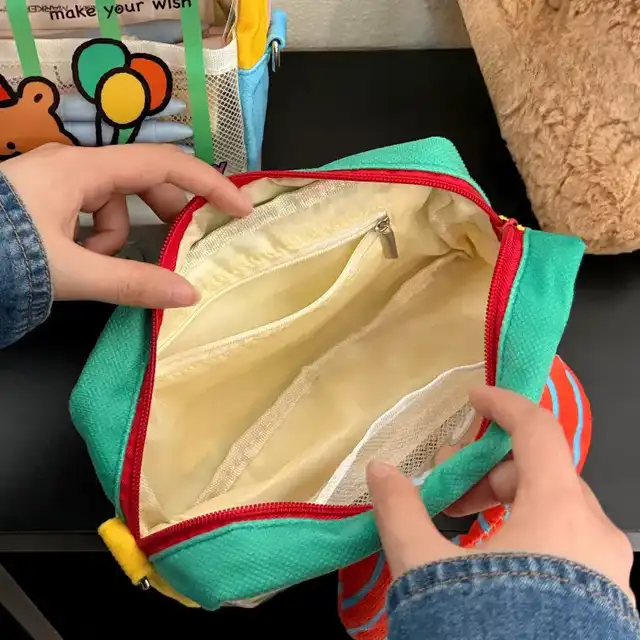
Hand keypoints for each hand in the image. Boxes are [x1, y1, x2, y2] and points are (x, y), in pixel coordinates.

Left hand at [1, 143, 251, 308]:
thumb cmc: (4, 255)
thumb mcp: (73, 272)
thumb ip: (133, 283)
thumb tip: (188, 294)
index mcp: (82, 171)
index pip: (163, 164)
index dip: (208, 183)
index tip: (239, 207)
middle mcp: (72, 166)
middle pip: (143, 182)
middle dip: (165, 215)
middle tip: (186, 244)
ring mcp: (57, 181)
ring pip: (113, 204)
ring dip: (118, 236)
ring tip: (97, 265)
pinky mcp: (46, 199)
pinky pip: (90, 214)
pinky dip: (95, 238)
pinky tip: (78, 260)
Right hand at [367, 386, 633, 599]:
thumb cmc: (483, 626)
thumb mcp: (430, 567)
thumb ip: (401, 510)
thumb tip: (379, 470)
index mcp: (560, 511)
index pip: (537, 430)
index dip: (502, 404)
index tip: (473, 396)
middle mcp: (595, 533)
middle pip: (539, 472)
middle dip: (487, 472)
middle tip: (446, 494)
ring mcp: (608, 571)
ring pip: (554, 510)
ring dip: (505, 506)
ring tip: (463, 535)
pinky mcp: (608, 602)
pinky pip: (567, 545)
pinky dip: (528, 537)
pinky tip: (493, 567)